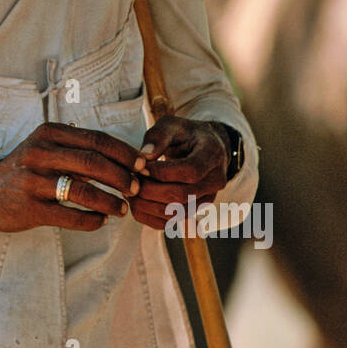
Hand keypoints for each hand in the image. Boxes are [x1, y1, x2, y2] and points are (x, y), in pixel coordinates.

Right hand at [0, 122, 140, 232]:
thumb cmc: (23, 169)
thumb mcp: (44, 146)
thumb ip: (77, 147)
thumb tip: (125, 157)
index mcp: (49, 133)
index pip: (97, 139)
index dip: (124, 153)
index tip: (142, 165)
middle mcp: (40, 153)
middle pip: (93, 162)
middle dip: (121, 176)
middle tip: (136, 188)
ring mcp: (33, 181)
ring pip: (83, 190)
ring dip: (110, 201)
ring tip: (122, 209)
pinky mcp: (30, 208)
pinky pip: (70, 216)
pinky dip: (91, 220)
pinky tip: (101, 221)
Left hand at [126, 115, 230, 230]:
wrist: (204, 147)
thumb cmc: (185, 134)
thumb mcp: (172, 124)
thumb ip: (158, 136)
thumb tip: (143, 156)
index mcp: (212, 154)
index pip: (189, 171)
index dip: (161, 172)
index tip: (140, 166)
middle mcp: (215, 180)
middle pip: (182, 195)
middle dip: (150, 190)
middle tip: (130, 180)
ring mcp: (207, 198)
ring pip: (176, 213)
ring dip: (147, 205)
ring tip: (130, 190)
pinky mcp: (194, 210)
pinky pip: (170, 223)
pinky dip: (148, 217)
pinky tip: (136, 202)